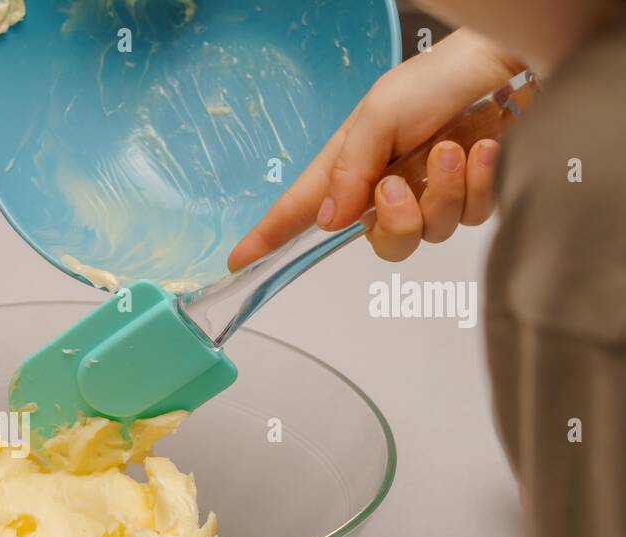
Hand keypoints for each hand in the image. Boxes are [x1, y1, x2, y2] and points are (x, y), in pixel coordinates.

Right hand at [228, 29, 525, 268]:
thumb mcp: (379, 114)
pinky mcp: (470, 195)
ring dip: (444, 191)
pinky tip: (484, 149)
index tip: (239, 262)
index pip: (301, 210)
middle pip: (381, 242)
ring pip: (430, 233)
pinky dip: (478, 185)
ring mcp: (429, 193)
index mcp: (352, 165)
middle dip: (396, 221)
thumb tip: (328, 222)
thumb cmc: (438, 78)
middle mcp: (386, 186)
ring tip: (455, 149)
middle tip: (401, 185)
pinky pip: (470, 218)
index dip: (269, 237)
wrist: (507, 64)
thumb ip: (350, 170)